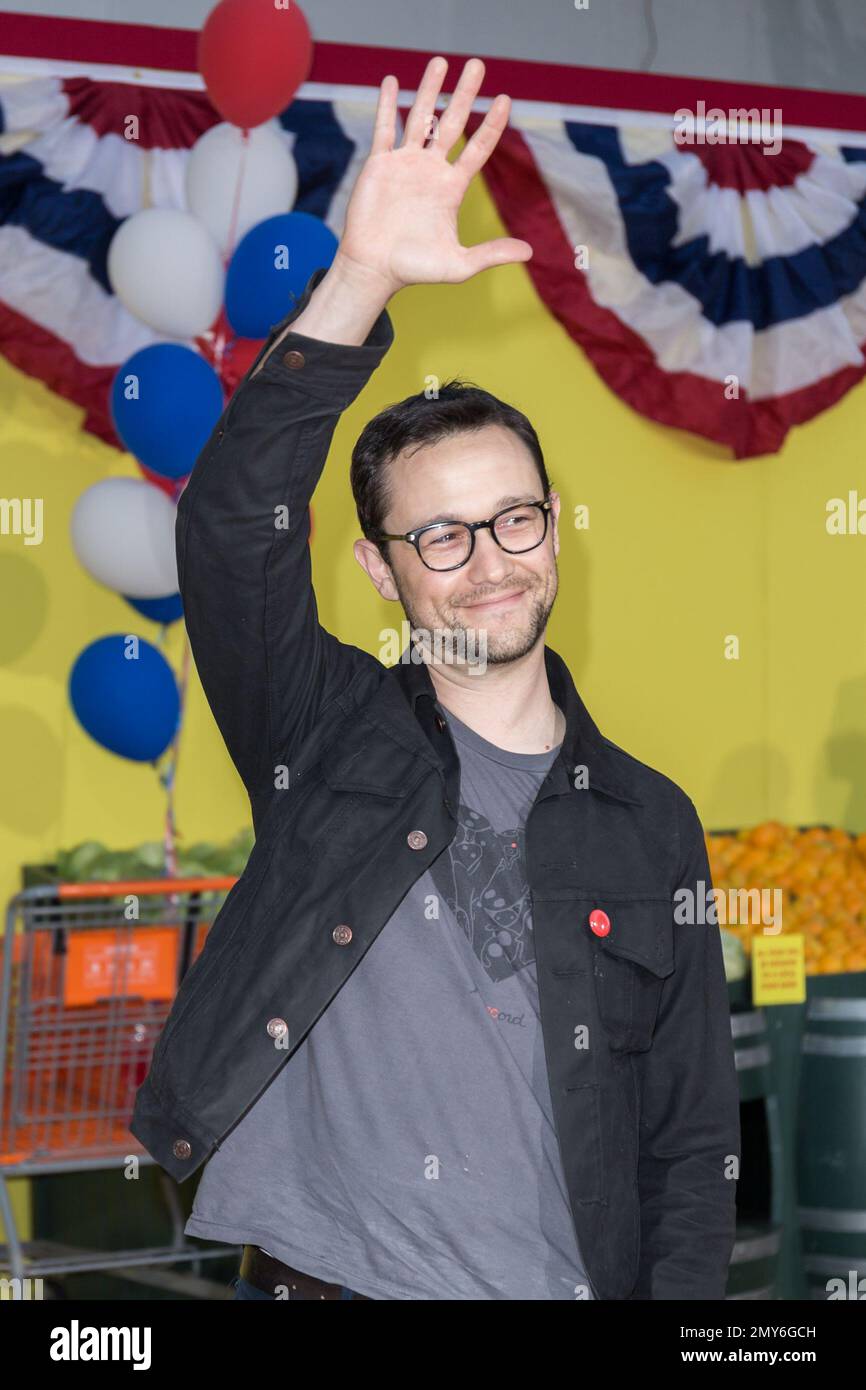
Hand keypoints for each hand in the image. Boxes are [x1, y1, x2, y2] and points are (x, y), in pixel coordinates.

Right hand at [335, 55, 532, 297]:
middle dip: (464, 94)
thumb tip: (529, 253)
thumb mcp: (458, 265)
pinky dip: (387, 105)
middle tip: (477, 65)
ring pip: (420, 118)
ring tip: (440, 62)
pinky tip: (391, 81)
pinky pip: (384, 128)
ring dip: (429, 90)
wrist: (375, 268)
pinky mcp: (380, 165)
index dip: (492, 125)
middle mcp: (431, 170)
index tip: (505, 99)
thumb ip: (491, 254)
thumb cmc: (415, 269)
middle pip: (452, 123)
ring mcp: (405, 164)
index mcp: (451, 187)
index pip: (478, 148)